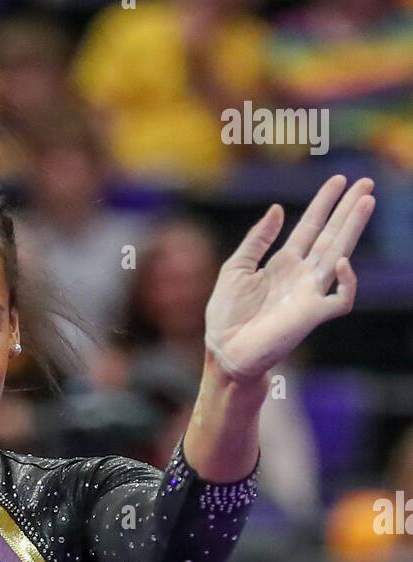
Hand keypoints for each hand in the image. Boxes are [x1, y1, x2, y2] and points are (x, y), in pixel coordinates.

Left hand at [203, 174, 374, 381]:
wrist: (225, 351)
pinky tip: (340, 261)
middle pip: (331, 235)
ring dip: (354, 228)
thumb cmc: (226, 315)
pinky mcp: (312, 315)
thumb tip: (277, 208)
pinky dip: (347, 281)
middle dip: (348, 209)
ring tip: (367, 202)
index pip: (310, 227)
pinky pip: (341, 298)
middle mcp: (302, 275)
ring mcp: (309, 294)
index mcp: (283, 263)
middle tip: (366, 183)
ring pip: (340, 255)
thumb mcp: (235, 268)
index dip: (324, 204)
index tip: (338, 181)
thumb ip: (257, 240)